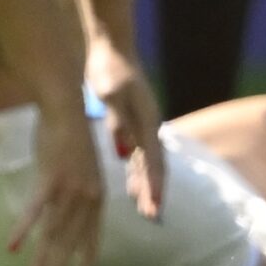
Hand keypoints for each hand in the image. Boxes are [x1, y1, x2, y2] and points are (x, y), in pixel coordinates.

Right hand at [11, 100, 105, 265]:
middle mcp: (86, 196)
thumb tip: (67, 208)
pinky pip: (35, 209)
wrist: (66, 110)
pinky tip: (12, 246)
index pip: (92, 233)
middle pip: (70, 239)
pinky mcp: (50, 178)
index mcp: (97, 195)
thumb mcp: (84, 169)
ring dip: (42, 259)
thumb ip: (80, 190)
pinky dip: (23, 229)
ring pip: (53, 232)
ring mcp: (69, 188)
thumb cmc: (72, 137)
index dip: (87, 256)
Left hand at [89, 42, 167, 220]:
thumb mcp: (111, 93)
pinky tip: (130, 187)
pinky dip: (137, 173)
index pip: (154, 161)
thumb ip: (117, 120)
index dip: (155, 186)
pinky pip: (138, 154)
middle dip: (155, 191)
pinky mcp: (133, 123)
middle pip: (156, 165)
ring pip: (149, 162)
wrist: (112, 49)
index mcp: (147, 122)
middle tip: (154, 216)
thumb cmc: (110, 69)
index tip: (155, 207)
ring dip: (147, 185)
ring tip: (146, 209)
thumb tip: (123, 149)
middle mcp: (150, 127)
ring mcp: (144, 125)